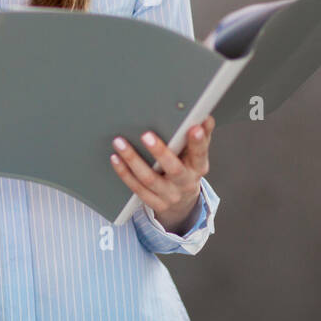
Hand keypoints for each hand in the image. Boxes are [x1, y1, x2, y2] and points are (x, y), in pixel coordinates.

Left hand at [110, 115, 214, 233]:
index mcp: (198, 168)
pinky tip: (116, 158)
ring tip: (120, 142)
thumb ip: (201, 136)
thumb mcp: (197, 155)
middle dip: (160, 152)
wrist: (182, 202)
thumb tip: (205, 118)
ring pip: (149, 179)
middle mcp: (185, 183)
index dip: (197, 143)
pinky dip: (124, 173)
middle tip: (146, 135)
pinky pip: (137, 188)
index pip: (200, 154)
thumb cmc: (188, 169)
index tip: (194, 128)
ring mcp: (169, 195)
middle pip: (174, 169)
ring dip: (133, 159)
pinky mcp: (154, 203)